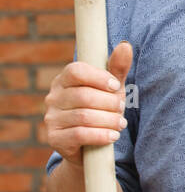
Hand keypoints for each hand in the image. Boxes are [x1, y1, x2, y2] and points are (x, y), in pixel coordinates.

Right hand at [43, 41, 132, 166]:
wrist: (89, 146)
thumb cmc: (101, 110)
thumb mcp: (111, 89)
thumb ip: (117, 68)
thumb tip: (125, 46)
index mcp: (64, 80)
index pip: (76, 71)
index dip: (99, 77)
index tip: (116, 86)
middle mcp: (53, 97)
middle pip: (84, 96)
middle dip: (109, 103)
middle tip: (122, 109)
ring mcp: (51, 118)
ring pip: (84, 116)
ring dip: (109, 120)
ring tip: (121, 123)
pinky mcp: (55, 138)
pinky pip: (80, 134)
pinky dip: (101, 135)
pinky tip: (113, 136)